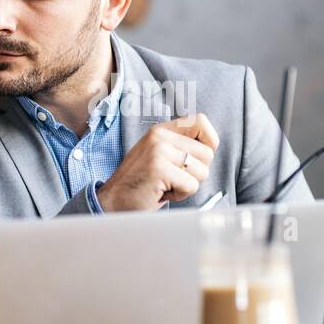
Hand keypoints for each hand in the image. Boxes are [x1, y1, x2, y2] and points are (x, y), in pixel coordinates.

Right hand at [97, 112, 219, 211]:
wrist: (113, 201)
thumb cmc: (141, 184)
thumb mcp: (159, 156)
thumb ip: (180, 147)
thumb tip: (210, 147)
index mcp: (161, 130)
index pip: (201, 122)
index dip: (209, 142)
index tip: (197, 159)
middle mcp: (160, 136)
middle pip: (207, 153)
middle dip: (196, 173)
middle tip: (173, 179)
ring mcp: (159, 150)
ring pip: (202, 171)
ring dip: (187, 186)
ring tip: (166, 186)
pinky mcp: (159, 168)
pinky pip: (191, 185)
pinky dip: (180, 195)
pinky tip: (161, 193)